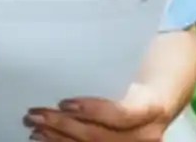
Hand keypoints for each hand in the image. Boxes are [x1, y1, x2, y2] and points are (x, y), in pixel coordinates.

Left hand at [26, 83, 171, 141]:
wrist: (160, 98)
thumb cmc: (140, 76)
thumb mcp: (133, 69)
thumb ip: (109, 73)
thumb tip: (69, 60)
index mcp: (152, 106)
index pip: (121, 115)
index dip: (93, 111)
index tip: (64, 102)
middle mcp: (146, 135)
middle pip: (99, 137)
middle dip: (63, 126)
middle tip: (36, 114)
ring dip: (57, 139)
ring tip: (35, 126)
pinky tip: (46, 138)